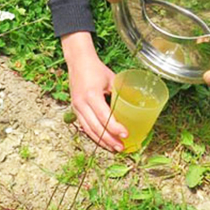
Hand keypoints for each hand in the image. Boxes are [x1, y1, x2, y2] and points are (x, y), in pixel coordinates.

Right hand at [62, 32, 127, 151]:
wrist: (78, 61)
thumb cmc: (96, 69)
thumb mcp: (112, 79)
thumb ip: (120, 92)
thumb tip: (134, 104)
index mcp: (91, 95)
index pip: (104, 117)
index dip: (115, 128)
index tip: (125, 134)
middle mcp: (82, 103)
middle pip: (96, 127)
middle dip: (110, 139)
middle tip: (121, 147)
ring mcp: (76, 107)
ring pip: (89, 130)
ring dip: (102, 141)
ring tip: (113, 148)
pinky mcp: (75, 109)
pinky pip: (84, 126)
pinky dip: (94, 135)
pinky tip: (102, 141)